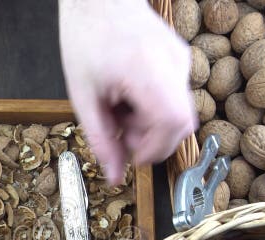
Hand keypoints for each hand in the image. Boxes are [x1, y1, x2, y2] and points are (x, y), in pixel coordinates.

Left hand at [58, 0, 196, 184]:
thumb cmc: (86, 38)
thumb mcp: (82, 96)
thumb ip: (100, 139)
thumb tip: (114, 176)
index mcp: (147, 71)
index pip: (172, 123)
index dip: (155, 148)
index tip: (131, 155)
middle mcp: (173, 64)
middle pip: (181, 123)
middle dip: (152, 139)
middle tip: (120, 131)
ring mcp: (181, 60)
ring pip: (178, 112)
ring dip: (150, 122)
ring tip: (120, 107)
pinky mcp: (181, 58)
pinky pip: (175, 95)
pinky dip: (153, 105)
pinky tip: (130, 93)